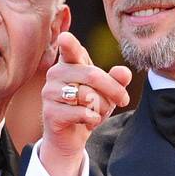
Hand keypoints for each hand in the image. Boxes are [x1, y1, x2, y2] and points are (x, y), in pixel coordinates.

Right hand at [38, 31, 130, 175]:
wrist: (71, 137)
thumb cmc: (88, 108)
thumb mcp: (107, 93)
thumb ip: (116, 80)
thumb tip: (124, 72)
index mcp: (69, 62)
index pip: (69, 49)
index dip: (68, 44)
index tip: (65, 38)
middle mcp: (56, 73)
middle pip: (92, 75)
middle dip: (114, 90)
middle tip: (124, 100)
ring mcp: (50, 92)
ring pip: (87, 96)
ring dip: (102, 107)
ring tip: (98, 112)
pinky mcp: (50, 112)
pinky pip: (80, 112)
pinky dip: (92, 119)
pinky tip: (90, 121)